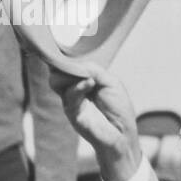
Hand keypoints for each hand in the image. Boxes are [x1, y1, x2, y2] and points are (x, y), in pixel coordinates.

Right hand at [49, 63, 141, 180]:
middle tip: (74, 60)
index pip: (65, 66)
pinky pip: (70, 98)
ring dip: (72, 74)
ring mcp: (71, 102)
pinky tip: (90, 83)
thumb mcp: (110, 82)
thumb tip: (77, 64)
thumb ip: (94, 70)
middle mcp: (72, 91)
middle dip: (63, 63)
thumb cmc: (118, 109)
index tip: (65, 45)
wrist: (123, 135)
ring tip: (89, 75)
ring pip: (58, 82)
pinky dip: (79, 88)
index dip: (63, 57)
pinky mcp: (73, 114)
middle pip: (57, 72)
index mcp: (81, 82)